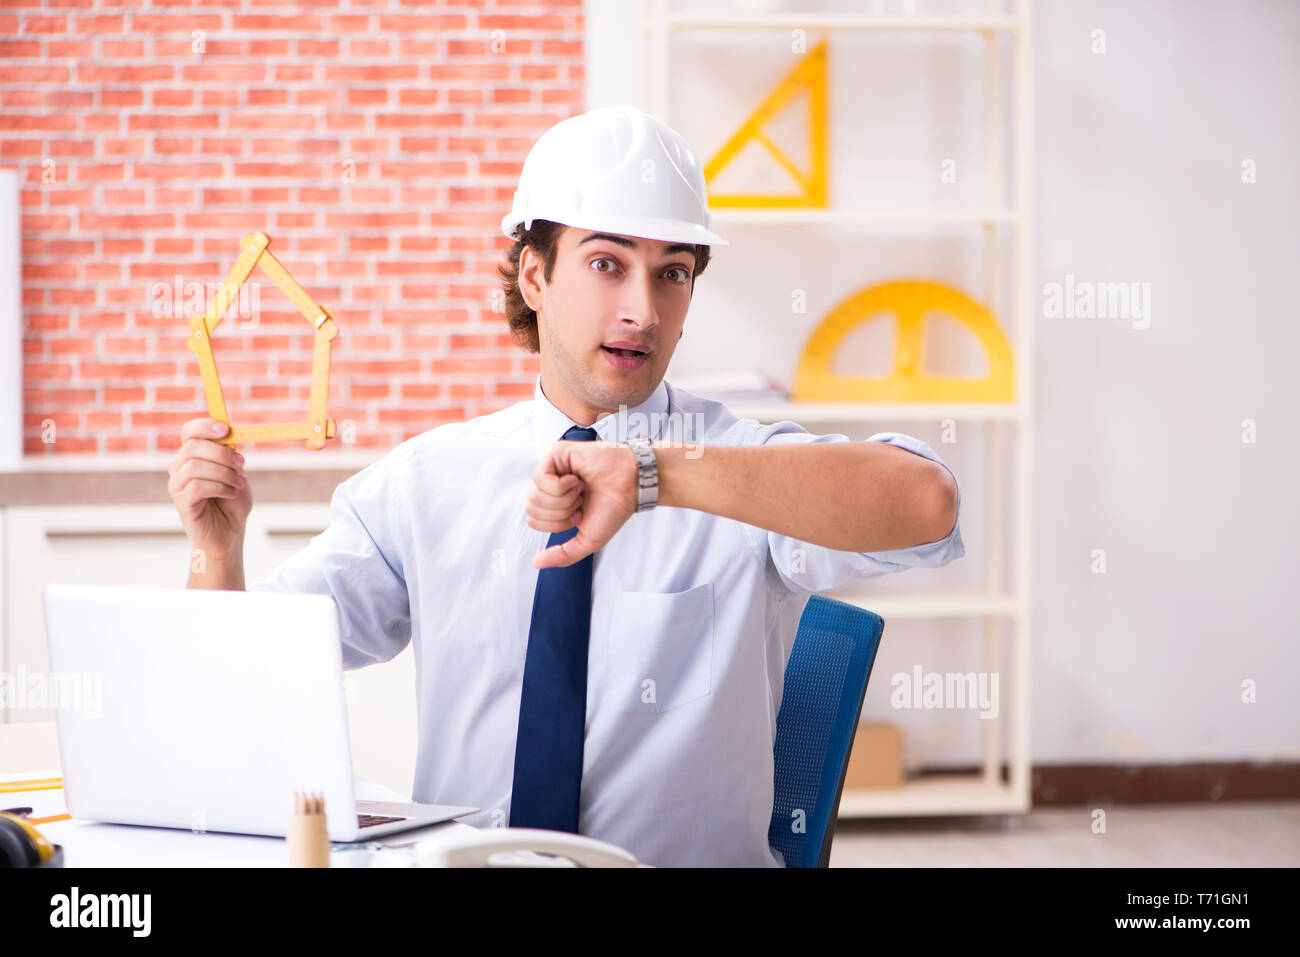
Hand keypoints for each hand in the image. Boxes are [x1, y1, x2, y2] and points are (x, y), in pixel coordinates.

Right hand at [167, 418, 252, 561]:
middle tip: (242, 464)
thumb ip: (230, 454)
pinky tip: (231, 493)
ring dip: (223, 473)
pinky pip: (197, 486)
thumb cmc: (232, 500)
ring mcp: (177, 484)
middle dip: (222, 454)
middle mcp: (180, 466)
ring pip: (195, 466)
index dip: (205, 427)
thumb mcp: (236, 472)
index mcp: (193, 454)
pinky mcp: (181, 502)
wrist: (230, 530)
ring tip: (238, 483)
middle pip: (193, 447)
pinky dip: (219, 487)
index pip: (190, 431)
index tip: (226, 430)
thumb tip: (229, 437)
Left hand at [526, 438, 638, 568]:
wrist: (631, 486)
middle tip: (580, 502)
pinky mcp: (556, 454)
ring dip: (564, 499)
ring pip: (535, 495)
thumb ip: (563, 555)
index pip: (534, 520)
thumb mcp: (587, 540)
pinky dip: (562, 486)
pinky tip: (577, 479)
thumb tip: (537, 563)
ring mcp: (552, 468)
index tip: (579, 514)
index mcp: (554, 503)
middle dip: (560, 513)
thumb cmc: (613, 508)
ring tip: (581, 490)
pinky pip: (542, 479)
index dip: (558, 523)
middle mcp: (550, 485)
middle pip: (532, 509)